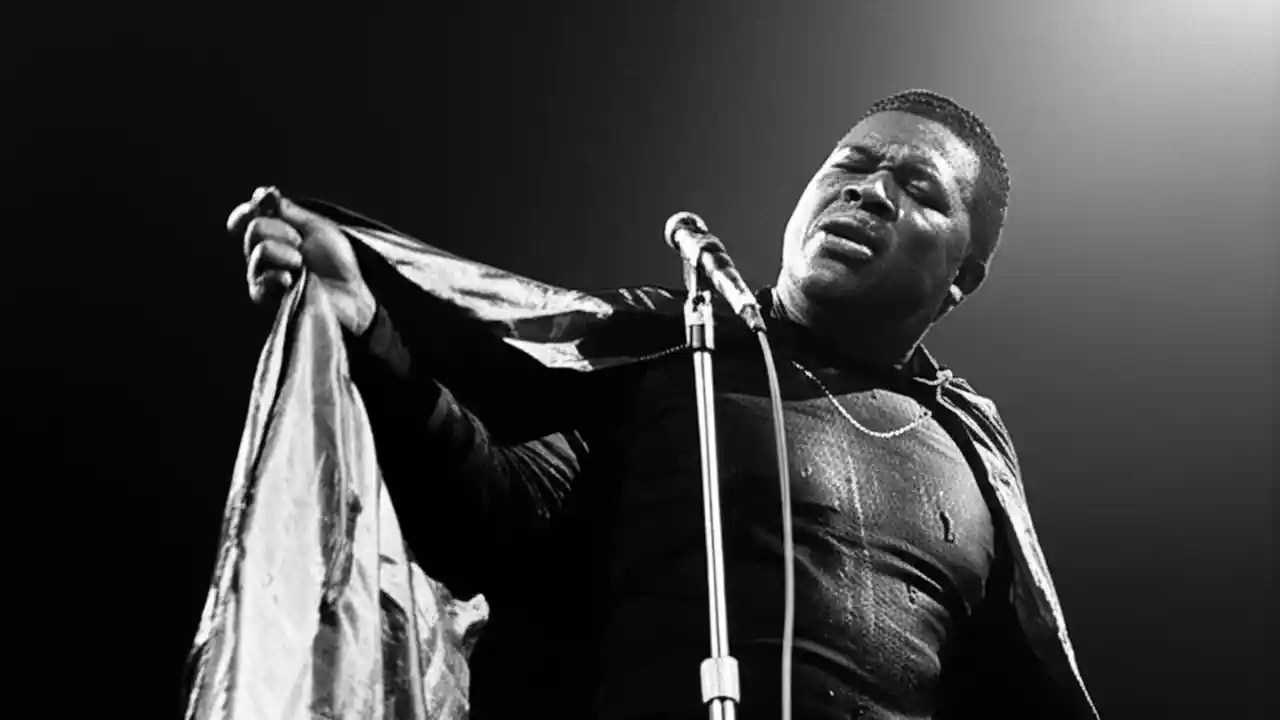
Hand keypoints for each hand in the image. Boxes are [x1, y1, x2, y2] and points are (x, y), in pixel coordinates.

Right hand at [228, 186, 376, 334]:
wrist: (351, 293)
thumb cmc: (337, 263)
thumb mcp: (317, 227)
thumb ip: (288, 211)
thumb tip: (262, 193)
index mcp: (274, 234)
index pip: (247, 219)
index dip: (248, 210)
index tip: (261, 202)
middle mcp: (264, 254)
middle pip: (255, 228)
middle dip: (281, 229)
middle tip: (301, 243)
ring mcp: (264, 276)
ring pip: (259, 251)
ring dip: (284, 252)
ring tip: (301, 264)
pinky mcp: (268, 298)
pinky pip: (259, 282)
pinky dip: (274, 275)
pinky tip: (289, 278)